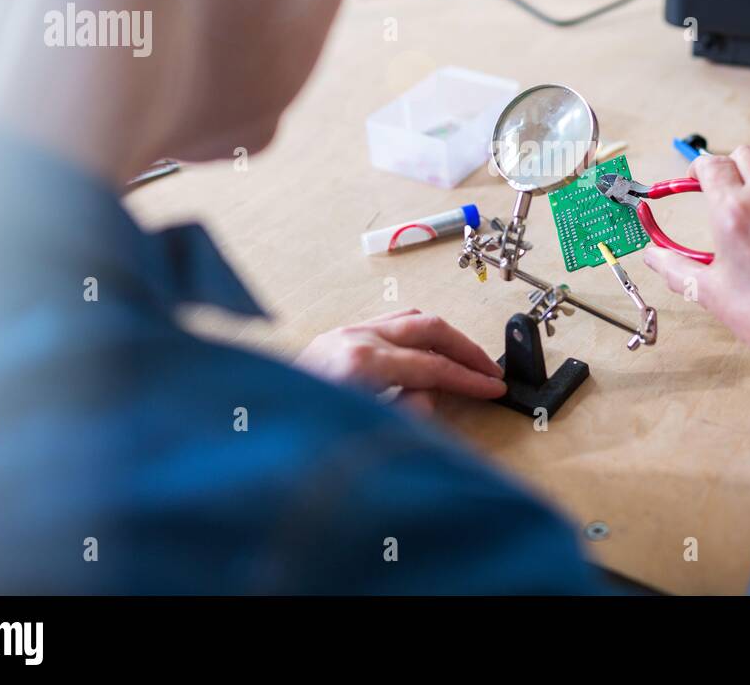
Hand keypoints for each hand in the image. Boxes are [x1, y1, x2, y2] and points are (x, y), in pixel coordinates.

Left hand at [295, 309, 505, 414]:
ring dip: (443, 338)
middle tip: (489, 370)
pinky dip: (416, 336)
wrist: (257, 427)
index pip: (433, 365)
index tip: (492, 387)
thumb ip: (408, 410)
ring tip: (463, 360)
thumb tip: (431, 394)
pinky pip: (389, 325)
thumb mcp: (367, 429)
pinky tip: (426, 354)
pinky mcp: (336, 337)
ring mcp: (344, 333)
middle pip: (429, 328)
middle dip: (465, 349)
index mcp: (362, 362)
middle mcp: (354, 338)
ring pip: (410, 318)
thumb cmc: (304, 430)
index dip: (469, 378)